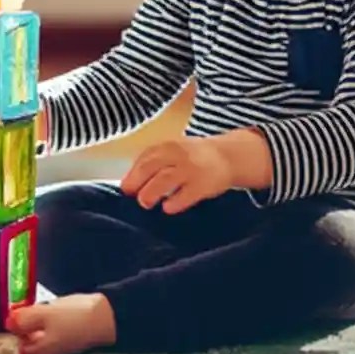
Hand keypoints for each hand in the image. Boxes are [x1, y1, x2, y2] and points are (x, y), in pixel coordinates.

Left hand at [120, 138, 234, 214]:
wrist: (229, 157)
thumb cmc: (195, 157)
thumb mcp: (174, 150)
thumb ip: (154, 162)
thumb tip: (130, 183)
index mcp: (168, 146)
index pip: (145, 158)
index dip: (132, 174)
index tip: (125, 188)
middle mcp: (178, 155)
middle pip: (150, 167)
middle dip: (137, 182)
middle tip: (132, 196)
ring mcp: (191, 169)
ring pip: (164, 180)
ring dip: (151, 192)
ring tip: (145, 203)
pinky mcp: (203, 185)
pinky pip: (185, 195)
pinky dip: (174, 202)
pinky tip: (168, 207)